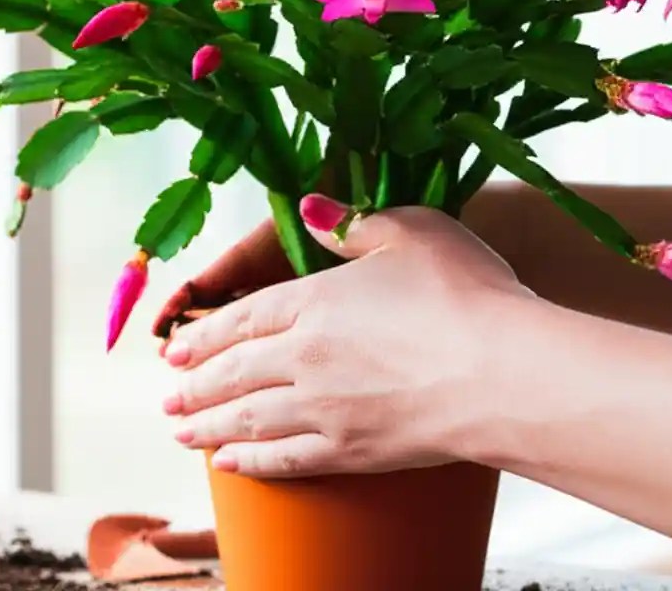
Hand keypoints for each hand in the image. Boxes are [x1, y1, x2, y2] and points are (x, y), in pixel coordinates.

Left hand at [161, 194, 537, 477]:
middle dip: (196, 387)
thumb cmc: (466, 293)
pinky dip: (250, 463)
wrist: (502, 372)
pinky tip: (228, 465)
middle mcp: (305, 357)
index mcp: (314, 301)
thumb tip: (311, 205)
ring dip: (208, 428)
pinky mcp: (351, 451)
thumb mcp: (411, 232)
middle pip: (235, 373)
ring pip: (248, 420)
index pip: (243, 319)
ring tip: (180, 434)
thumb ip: (353, 222)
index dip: (206, 335)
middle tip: (168, 399)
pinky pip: (285, 460)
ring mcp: (324, 408)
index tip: (176, 350)